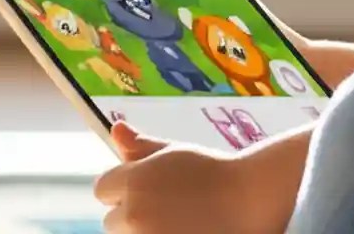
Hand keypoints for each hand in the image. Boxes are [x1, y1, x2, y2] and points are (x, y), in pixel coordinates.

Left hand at [94, 121, 251, 233]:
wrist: (250, 199)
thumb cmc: (215, 172)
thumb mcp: (176, 153)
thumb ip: (141, 146)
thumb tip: (115, 129)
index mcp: (134, 179)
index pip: (103, 188)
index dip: (122, 189)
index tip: (148, 191)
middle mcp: (134, 211)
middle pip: (112, 220)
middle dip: (133, 214)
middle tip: (169, 207)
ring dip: (144, 230)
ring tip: (179, 220)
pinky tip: (185, 228)